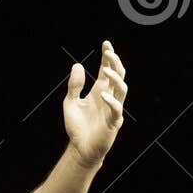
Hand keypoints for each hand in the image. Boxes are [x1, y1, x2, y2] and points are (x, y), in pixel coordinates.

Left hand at [63, 41, 126, 166]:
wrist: (80, 149)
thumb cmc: (77, 126)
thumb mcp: (70, 103)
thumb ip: (74, 85)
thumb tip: (77, 65)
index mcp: (100, 91)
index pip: (107, 70)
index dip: (108, 57)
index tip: (106, 44)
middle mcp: (109, 97)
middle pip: (118, 75)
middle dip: (115, 63)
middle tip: (109, 52)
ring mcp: (113, 109)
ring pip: (122, 89)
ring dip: (116, 78)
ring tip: (107, 70)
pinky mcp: (114, 122)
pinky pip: (117, 109)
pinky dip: (111, 101)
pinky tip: (103, 95)